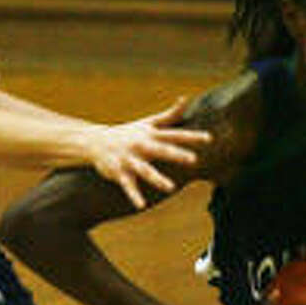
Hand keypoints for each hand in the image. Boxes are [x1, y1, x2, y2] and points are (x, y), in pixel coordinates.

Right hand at [83, 98, 211, 208]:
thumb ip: (170, 115)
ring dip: (157, 178)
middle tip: (193, 160)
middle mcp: (141, 145)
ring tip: (171, 188)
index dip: (192, 137)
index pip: (175, 134)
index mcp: (151, 135)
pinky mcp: (118, 172)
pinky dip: (134, 195)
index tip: (209, 138)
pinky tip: (142, 205)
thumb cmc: (128, 132)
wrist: (96, 141)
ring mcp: (129, 159)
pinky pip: (128, 185)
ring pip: (145, 169)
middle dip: (176, 154)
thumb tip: (186, 99)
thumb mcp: (148, 123)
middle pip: (161, 150)